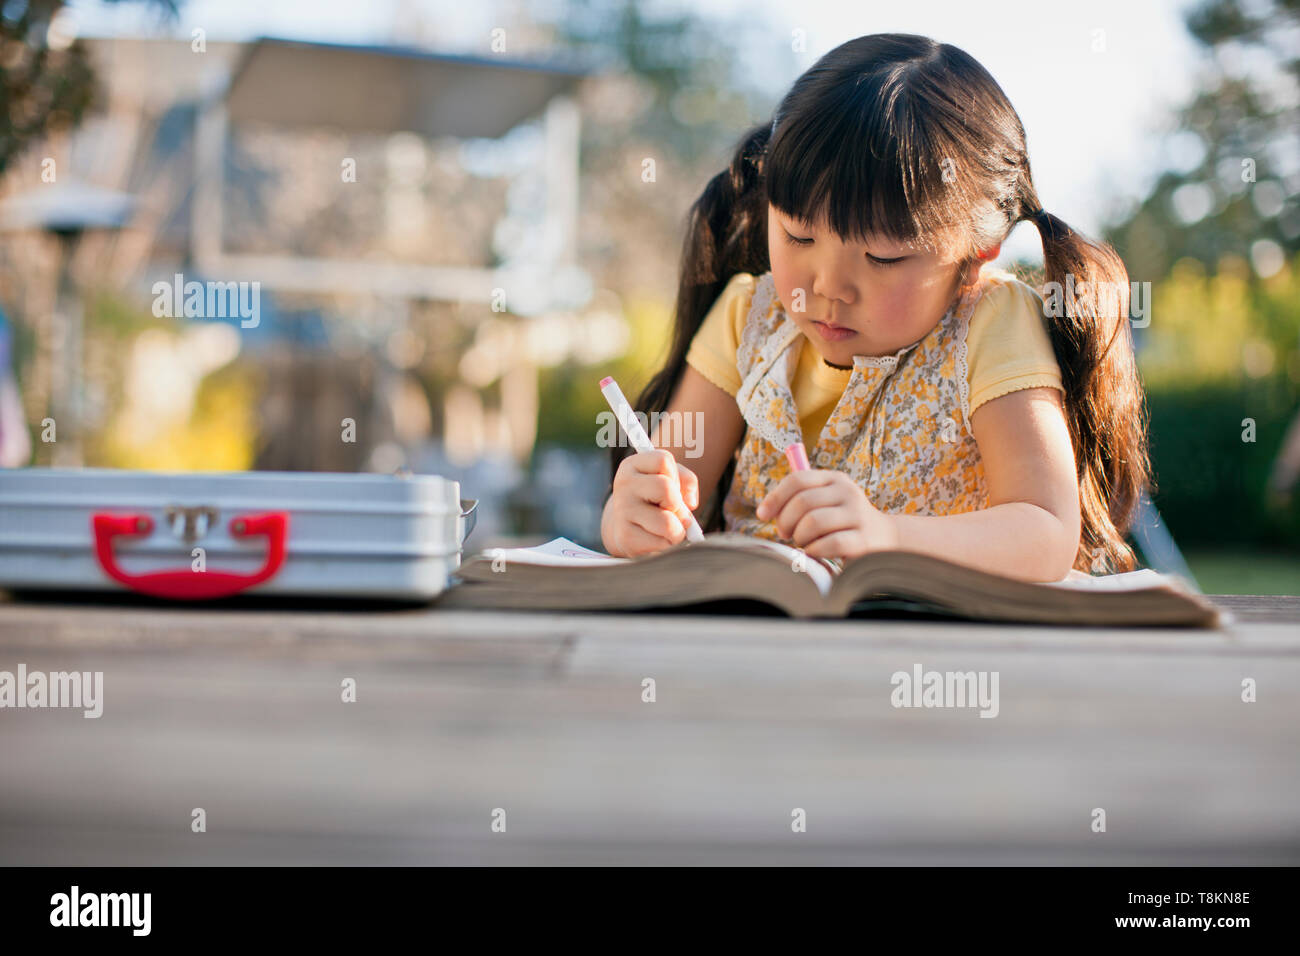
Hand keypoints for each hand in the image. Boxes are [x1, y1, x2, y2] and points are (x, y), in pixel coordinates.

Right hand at [601, 450, 700, 557]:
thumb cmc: (655, 500)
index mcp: (632, 465)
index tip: (671, 485)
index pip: (664, 460)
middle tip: (671, 509)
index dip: (676, 476)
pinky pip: (663, 543)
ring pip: (668, 522)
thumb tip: (690, 503)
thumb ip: (686, 480)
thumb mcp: (671, 480)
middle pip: (666, 488)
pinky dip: (668, 544)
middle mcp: (624, 485)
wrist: (626, 528)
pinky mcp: (625, 537)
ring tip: (668, 527)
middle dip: (678, 504)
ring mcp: (623, 511)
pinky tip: (657, 539)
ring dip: (678, 529)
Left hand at [755, 469, 897, 559]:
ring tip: (804, 542)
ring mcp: (858, 515)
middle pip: (802, 502)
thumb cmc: (842, 522)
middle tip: (786, 534)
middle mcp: (848, 492)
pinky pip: (829, 543)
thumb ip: (798, 500)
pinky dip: (814, 550)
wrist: (885, 539)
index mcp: (834, 479)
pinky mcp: (864, 539)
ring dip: (800, 537)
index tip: (762, 515)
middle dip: (785, 522)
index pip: (797, 479)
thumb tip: (764, 511)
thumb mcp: (825, 502)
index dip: (775, 497)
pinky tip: (815, 552)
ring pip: (813, 522)